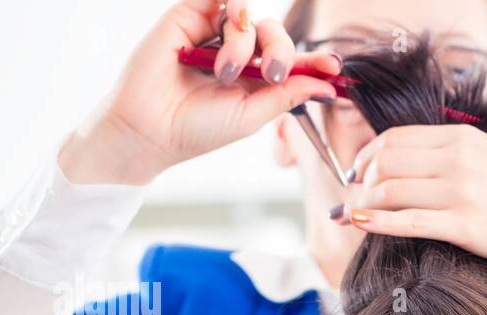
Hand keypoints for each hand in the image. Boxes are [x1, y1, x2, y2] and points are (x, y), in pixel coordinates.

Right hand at [59, 0, 342, 184]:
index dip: (316, 62)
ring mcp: (213, 33)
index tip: (335, 69)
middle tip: (274, 74)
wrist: (151, 128)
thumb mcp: (252, 115)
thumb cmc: (198, 129)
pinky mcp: (189, 15)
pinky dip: (234, 7)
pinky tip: (233, 23)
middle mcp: (237, 53)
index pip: (293, 62)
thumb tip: (328, 86)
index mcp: (256, 80)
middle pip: (275, 35)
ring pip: (250, 18)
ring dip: (247, 43)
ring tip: (227, 73)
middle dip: (283, 51)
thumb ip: (288, 95)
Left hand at [333, 124, 486, 274]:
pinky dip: (376, 221)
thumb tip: (410, 165)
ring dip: (364, 202)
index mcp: (462, 137)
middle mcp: (459, 159)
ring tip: (357, 214)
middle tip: (355, 197)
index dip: (366, 154)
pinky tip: (359, 223)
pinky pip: (408, 221)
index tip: (357, 172)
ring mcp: (462, 192)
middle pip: (386, 161)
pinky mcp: (467, 225)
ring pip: (390, 190)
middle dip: (361, 180)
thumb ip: (452, 156)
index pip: (395, 138)